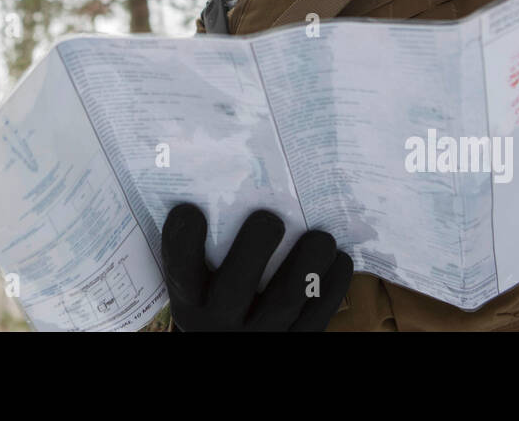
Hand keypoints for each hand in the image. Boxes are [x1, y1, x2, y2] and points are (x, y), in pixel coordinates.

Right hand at [161, 203, 352, 330]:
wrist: (232, 343)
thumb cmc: (216, 296)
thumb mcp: (199, 283)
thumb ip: (205, 245)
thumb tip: (223, 174)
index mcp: (190, 302)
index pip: (179, 271)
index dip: (181, 241)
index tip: (189, 209)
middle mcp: (219, 323)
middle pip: (234, 288)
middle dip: (254, 248)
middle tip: (269, 218)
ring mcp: (259, 337)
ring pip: (285, 301)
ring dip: (306, 264)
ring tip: (321, 238)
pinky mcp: (294, 342)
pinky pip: (317, 316)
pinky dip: (332, 285)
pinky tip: (339, 260)